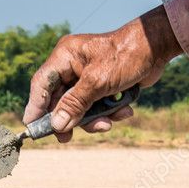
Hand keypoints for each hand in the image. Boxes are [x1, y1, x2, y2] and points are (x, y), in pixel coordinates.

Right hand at [23, 6, 181, 141]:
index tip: (32, 127)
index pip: (42, 84)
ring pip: (80, 106)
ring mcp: (87, 76)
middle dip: (70, 118)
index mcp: (65, 57)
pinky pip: (97, 105)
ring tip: (109, 122)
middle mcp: (73, 65)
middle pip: (60, 99)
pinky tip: (125, 110)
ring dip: (94, 118)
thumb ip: (75, 104)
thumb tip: (57, 125)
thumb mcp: (98, 83)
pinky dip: (108, 112)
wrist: (157, 48)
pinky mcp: (102, 85)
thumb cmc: (126, 56)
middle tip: (67, 138)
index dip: (35, 107)